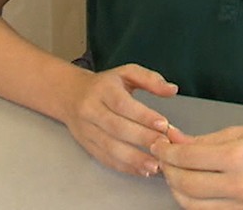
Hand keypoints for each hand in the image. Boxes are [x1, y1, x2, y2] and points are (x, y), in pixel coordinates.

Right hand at [61, 63, 178, 176]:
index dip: (143, 116)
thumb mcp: (126, 73)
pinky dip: (124, 167)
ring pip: (110, 147)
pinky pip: (105, 158)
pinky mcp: (87, 145)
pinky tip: (141, 170)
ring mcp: (87, 130)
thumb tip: (172, 90)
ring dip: (134, 158)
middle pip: (116, 127)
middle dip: (142, 139)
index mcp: (103, 90)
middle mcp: (91, 110)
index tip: (163, 124)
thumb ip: (150, 79)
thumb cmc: (105, 85)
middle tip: (163, 147)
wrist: (70, 95)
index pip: (122, 104)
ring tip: (155, 165)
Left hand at [151, 125, 242, 208]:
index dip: (167, 151)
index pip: (187, 158)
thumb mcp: (238, 133)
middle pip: (185, 184)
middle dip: (167, 169)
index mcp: (238, 158)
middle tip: (164, 158)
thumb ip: (202, 141)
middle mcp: (240, 186)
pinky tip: (194, 189)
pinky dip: (195, 203)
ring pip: (192, 205)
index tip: (161, 145)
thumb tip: (173, 141)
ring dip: (177, 189)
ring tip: (176, 174)